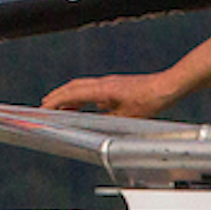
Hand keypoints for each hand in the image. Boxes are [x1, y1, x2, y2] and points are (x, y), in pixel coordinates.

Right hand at [42, 72, 182, 118]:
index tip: (43, 108)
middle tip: (45, 106)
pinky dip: (82, 97)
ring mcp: (109, 83)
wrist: (166, 87)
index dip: (55, 101)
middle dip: (57, 97)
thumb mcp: (126, 117)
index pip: (72, 94)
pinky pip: (92, 89)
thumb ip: (106, 121)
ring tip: (60, 108)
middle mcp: (104, 83)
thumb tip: (93, 126)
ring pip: (82, 87)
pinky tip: (84, 106)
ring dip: (69, 96)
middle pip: (73, 87)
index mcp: (102, 89)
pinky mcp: (116, 85)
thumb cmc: (150, 99)